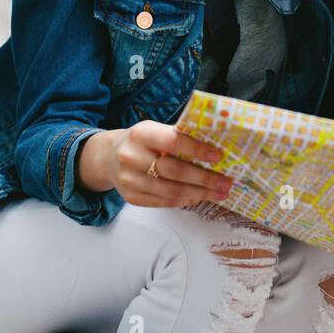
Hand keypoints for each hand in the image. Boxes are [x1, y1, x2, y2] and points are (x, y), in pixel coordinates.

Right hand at [80, 122, 231, 207]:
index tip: (218, 156)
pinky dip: (184, 201)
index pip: (173, 142)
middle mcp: (132, 156)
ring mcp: (130, 179)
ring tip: (219, 193)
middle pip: (175, 171)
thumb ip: (178, 136)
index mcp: (141, 134)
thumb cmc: (141, 142)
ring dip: (199, 194)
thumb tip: (215, 145)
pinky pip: (163, 202)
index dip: (197, 150)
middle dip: (205, 179)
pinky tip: (198, 197)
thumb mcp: (155, 130)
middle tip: (226, 183)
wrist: (108, 158)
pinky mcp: (131, 197)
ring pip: (171, 191)